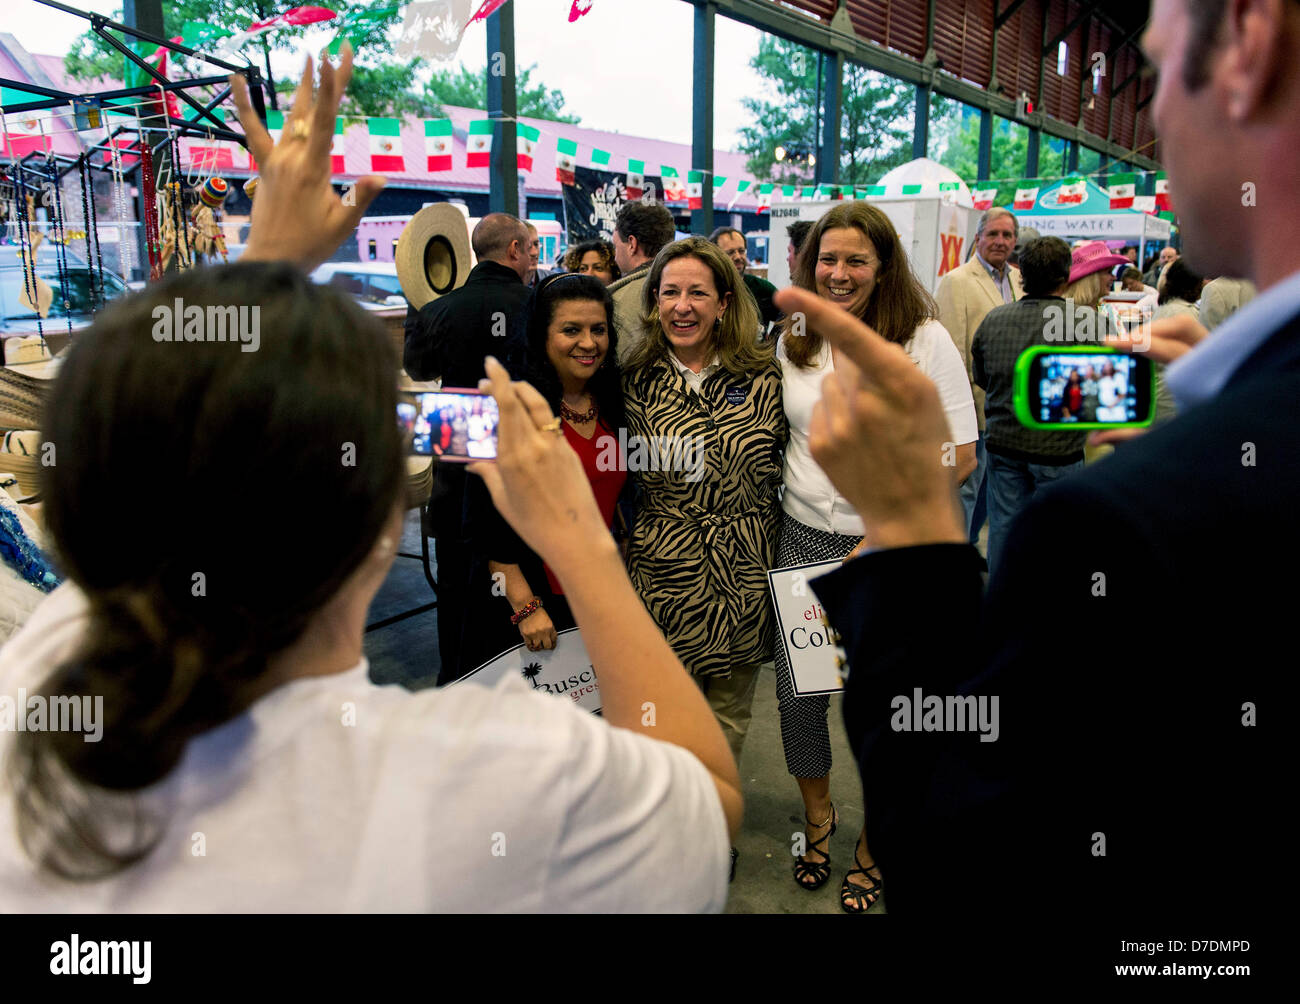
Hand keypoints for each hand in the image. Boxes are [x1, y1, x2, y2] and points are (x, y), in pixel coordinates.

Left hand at [229, 43, 384, 270]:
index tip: (334, 59)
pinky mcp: (266, 166)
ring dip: (300, 86)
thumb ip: (360, 197)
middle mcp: (291, 158)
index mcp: (313, 169)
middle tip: (335, 50)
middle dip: (324, 80)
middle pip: (311, 111)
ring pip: (290, 116)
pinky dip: (244, 104)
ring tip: (308, 57)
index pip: (324, 121)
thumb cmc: (309, 245)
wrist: (271, 259)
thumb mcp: (341, 224)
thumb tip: (381, 177)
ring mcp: (276, 160)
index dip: (330, 88)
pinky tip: (237, 79)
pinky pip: (253, 130)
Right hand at [468, 357, 614, 574]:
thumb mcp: (503, 500)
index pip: (506, 406)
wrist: (576, 538)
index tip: (491, 363)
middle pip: (522, 399)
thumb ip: (488, 474)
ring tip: (508, 393)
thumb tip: (473, 462)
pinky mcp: (569, 451)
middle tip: (489, 380)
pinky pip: (549, 424)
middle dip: (505, 383)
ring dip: (522, 394)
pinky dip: (534, 417)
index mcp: (513, 456)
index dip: (498, 380)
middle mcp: (536, 444)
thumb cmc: (534, 526)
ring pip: (539, 407)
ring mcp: (556, 445)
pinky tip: (525, 425)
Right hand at [518, 607, 557, 650]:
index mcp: (550, 627)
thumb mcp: (547, 619)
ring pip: (538, 647)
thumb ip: (550, 629)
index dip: (553, 644)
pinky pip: (529, 645)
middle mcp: (543, 632)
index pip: (554, 639)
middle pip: (547, 646)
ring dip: (538, 647)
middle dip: (546, 647)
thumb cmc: (536, 611)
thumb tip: (550, 638)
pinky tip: (532, 646)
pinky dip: (531, 647)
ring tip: (537, 645)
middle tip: (545, 646)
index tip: (552, 645)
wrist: (526, 607)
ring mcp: (534, 634)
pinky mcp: (526, 635)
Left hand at [774, 287, 965, 551]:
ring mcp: (841, 426)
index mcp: (902, 384)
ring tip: (872, 429)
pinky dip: (836, 420)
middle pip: (844, 361)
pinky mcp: (821, 445)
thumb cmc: (928, 453)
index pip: (852, 338)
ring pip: (831, 386)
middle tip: (884, 405)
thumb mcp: (929, 402)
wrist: (911, 512)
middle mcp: (867, 401)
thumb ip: (894, 366)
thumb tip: (858, 347)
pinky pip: (822, 411)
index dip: (817, 311)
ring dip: (846, 397)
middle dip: (857, 370)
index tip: (786, 293)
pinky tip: (857, 444)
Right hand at [1090, 315, 1205, 447]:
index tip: (1110, 343)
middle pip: (1181, 326)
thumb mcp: (1165, 439)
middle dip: (1146, 330)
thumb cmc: (1203, 438)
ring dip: (1156, 331)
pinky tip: (1149, 349)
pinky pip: (1190, 335)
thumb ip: (1130, 436)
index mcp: (1202, 380)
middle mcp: (1214, 361)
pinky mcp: (1215, 355)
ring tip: (1131, 344)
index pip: (1168, 348)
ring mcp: (1217, 355)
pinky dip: (1166, 336)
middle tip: (1119, 342)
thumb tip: (1095, 438)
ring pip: (1186, 327)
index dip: (1137, 342)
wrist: (1239, 440)